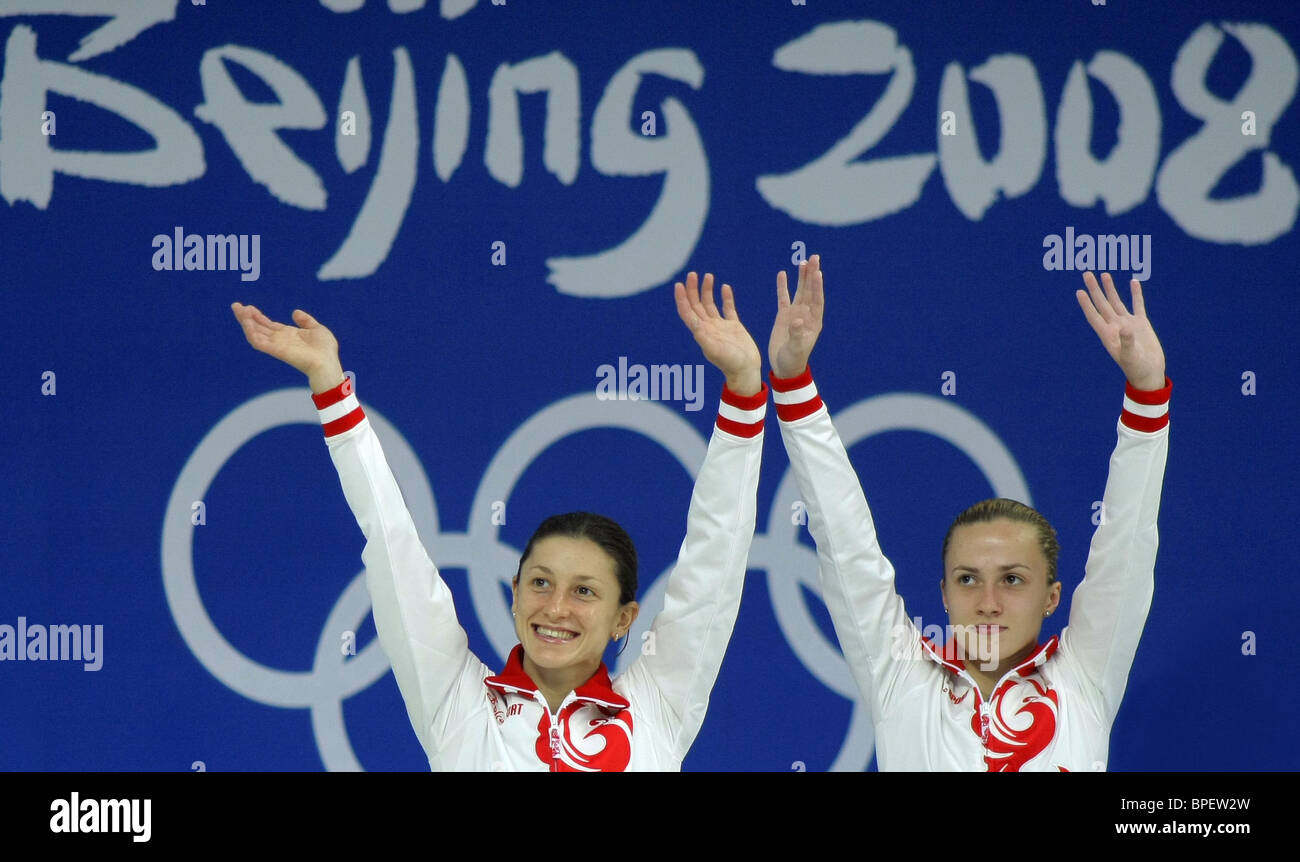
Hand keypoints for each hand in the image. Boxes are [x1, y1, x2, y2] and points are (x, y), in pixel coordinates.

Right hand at [231, 303, 344, 392]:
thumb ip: (305, 321)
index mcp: (288, 334)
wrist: (327, 362)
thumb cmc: (325, 350)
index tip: (247, 306)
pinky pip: (259, 342)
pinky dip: (251, 332)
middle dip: (246, 317)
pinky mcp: (276, 351)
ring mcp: (276, 345)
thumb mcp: (317, 329)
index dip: (257, 316)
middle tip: (236, 306)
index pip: (267, 324)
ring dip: (246, 322)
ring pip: (255, 333)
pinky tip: (246, 322)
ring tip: (239, 311)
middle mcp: (279, 340)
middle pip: (258, 327)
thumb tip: (295, 312)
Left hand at [674, 272, 761, 395]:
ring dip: (707, 290)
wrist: (746, 371)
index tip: (678, 284)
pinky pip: (728, 308)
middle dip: (692, 289)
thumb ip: (705, 338)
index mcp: (701, 332)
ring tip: (708, 276)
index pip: (687, 312)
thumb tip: (695, 327)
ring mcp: (720, 326)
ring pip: (710, 304)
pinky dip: (726, 297)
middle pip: (696, 305)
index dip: (681, 299)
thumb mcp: (715, 351)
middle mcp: (708, 327)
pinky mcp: (734, 326)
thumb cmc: (730, 363)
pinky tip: (725, 287)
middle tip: (692, 274)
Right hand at [769, 254, 823, 378]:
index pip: (817, 300)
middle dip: (812, 274)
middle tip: (814, 257)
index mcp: (813, 322)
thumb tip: (797, 320)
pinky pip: (784, 297)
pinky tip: (783, 274)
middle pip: (810, 290)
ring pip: (799, 291)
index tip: (817, 272)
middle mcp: (806, 315)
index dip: (817, 286)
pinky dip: (783, 286)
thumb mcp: (795, 349)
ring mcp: (795, 314)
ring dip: (801, 277)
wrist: (784, 367)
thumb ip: (797, 335)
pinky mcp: (784, 316)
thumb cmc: (792, 360)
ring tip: (802, 261)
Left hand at [1076, 273, 1165, 390]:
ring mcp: (1127, 324)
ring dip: (1110, 289)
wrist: (1149, 373)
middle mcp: (1115, 327)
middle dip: (1094, 289)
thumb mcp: (1130, 356)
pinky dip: (1136, 294)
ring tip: (1104, 274)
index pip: (1094, 316)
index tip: (1079, 291)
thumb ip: (1127, 342)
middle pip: (1102, 304)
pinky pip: (1137, 305)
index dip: (1086, 304)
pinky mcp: (1141, 324)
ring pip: (1116, 302)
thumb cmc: (1136, 368)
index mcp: (1108, 335)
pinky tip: (1133, 282)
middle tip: (1086, 273)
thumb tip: (1125, 327)